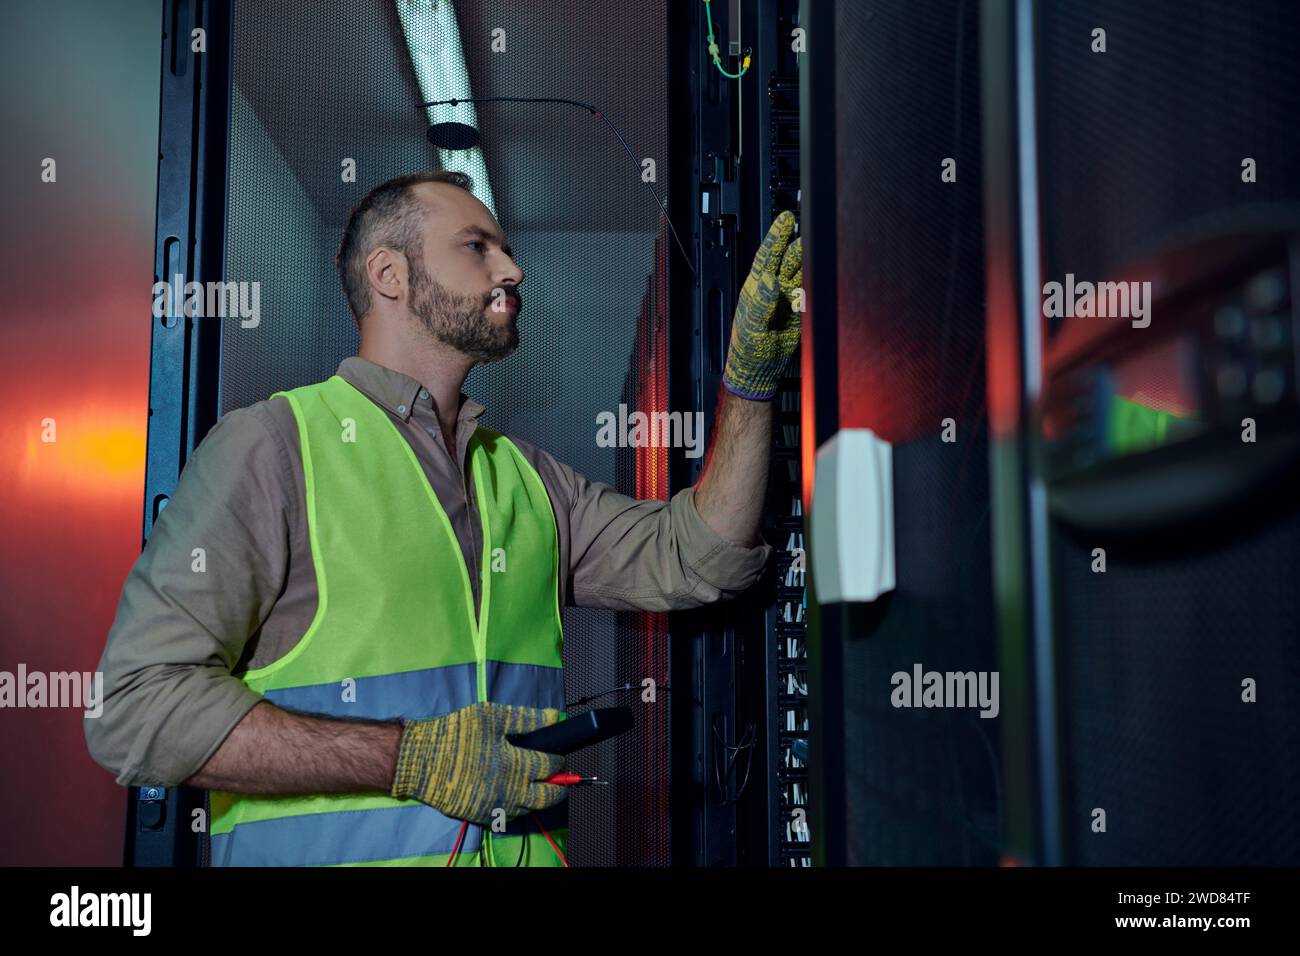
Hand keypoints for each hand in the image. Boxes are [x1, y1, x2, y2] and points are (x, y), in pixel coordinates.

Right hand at [390, 701, 566, 823]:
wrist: (421, 759)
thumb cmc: (456, 734)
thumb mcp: (492, 716)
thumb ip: (526, 718)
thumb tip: (554, 717)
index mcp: (515, 764)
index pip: (550, 766)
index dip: (559, 760)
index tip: (558, 757)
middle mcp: (510, 790)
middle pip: (548, 796)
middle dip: (559, 787)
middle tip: (560, 779)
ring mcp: (495, 806)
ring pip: (529, 809)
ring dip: (538, 799)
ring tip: (538, 786)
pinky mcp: (481, 816)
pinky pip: (508, 818)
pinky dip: (517, 808)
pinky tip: (515, 795)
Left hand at [721, 210, 802, 399]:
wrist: (759, 369)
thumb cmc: (747, 349)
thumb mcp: (751, 327)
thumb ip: (761, 303)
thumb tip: (769, 280)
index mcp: (756, 287)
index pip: (767, 256)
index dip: (776, 236)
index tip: (785, 220)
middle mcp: (773, 289)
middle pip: (788, 259)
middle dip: (799, 244)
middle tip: (811, 231)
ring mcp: (788, 298)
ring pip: (802, 273)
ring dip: (810, 261)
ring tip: (819, 249)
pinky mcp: (801, 311)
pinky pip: (811, 293)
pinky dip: (817, 284)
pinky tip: (823, 275)